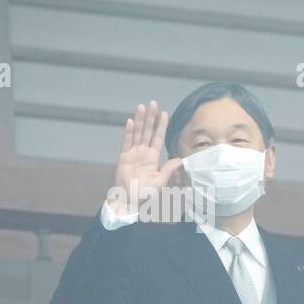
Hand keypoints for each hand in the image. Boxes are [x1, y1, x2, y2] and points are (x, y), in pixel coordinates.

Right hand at [107, 100, 182, 218]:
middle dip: (150, 117)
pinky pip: (126, 142)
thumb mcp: (161, 180)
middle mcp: (143, 152)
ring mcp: (132, 153)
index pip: (157, 138)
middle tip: (152, 103)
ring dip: (139, 120)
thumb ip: (169, 169)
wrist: (130, 200)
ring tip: (141, 107)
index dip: (160, 126)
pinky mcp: (123, 157)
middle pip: (147, 131)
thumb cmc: (145, 193)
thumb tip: (179, 159)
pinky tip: (130, 121)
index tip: (164, 113)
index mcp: (153, 157)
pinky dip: (128, 132)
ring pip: (136, 133)